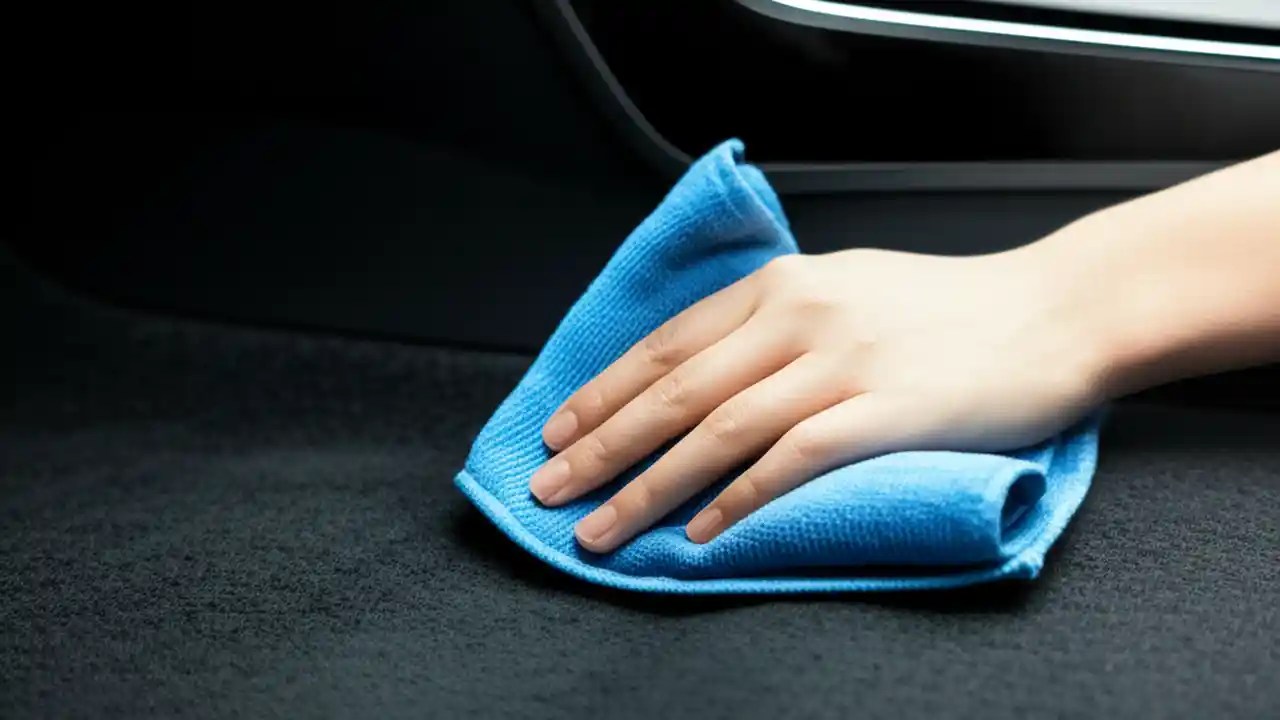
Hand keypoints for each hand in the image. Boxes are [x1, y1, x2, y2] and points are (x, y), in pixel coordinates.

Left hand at [528, 248, 1104, 552]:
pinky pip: (790, 461)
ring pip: (718, 431)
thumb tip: (697, 372)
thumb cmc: (944, 308)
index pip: (667, 345)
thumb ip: (772, 319)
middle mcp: (799, 316)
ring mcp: (841, 363)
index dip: (604, 393)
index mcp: (781, 285)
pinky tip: (701, 535)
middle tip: (549, 489)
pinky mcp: (883, 412)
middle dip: (601, 446)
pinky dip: (738, 501)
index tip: (558, 434)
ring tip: (602, 527)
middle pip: (675, 391)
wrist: (1050, 313)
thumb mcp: (843, 288)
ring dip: (649, 486)